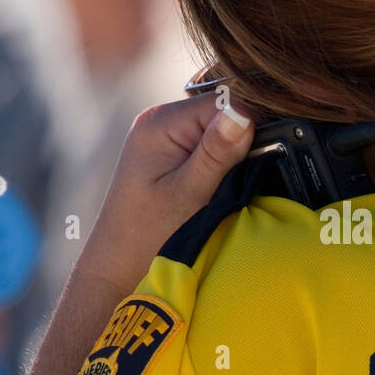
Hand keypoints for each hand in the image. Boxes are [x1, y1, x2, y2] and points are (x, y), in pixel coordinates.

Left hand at [78, 92, 253, 293]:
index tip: (258, 161)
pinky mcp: (168, 157)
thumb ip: (217, 153)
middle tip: (236, 181)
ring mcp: (163, 139)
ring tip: (222, 190)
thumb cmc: (146, 238)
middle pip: (221, 115)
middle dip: (240, 144)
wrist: (117, 271)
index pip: (223, 103)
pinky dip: (220, 167)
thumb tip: (244, 112)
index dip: (249, 128)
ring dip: (231, 159)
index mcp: (160, 123)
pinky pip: (207, 149)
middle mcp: (159, 122)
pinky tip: (216, 190)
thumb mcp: (189, 195)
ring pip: (218, 133)